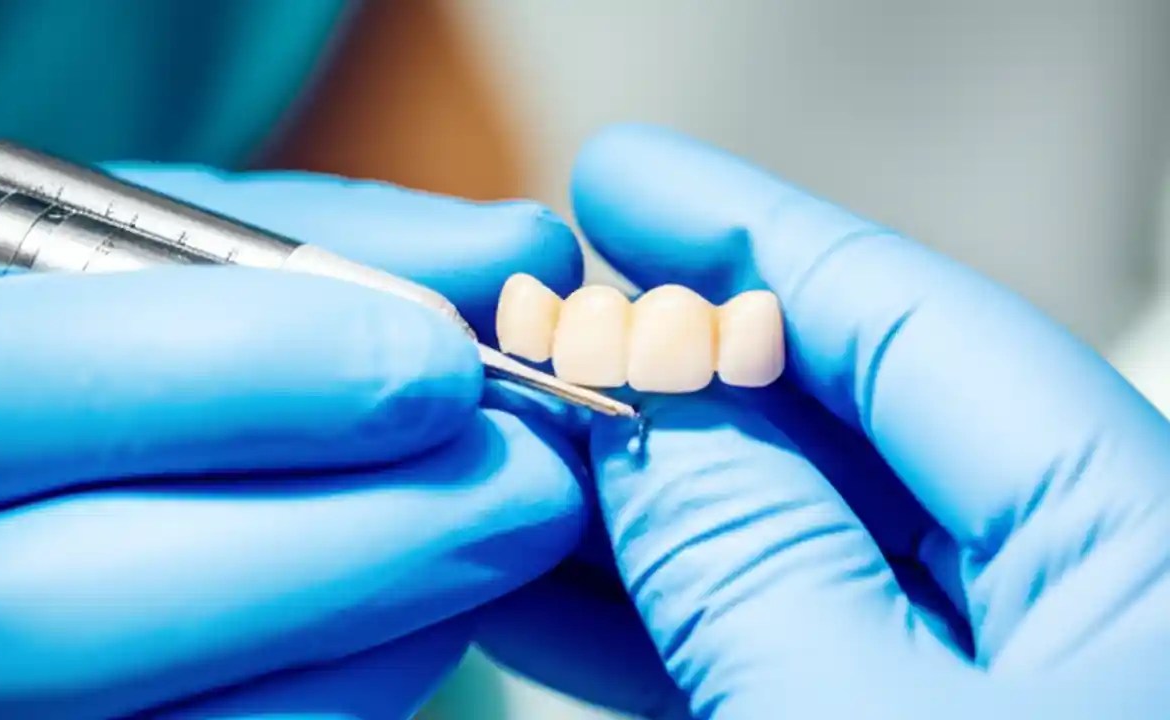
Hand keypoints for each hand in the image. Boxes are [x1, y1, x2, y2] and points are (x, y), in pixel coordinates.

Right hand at [0, 166, 587, 717]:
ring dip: (357, 635)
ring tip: (502, 538)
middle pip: (33, 616)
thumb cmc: (75, 328)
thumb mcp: (156, 253)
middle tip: (535, 484)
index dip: (222, 379)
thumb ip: (322, 243)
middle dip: (332, 545)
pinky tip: (422, 623)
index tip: (440, 364)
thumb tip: (519, 260)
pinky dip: (332, 700)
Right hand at [479, 125, 1169, 718]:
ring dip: (640, 505)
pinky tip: (550, 592)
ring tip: (511, 456)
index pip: (924, 331)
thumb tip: (652, 398)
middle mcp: (1085, 600)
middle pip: (848, 428)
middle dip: (674, 377)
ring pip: (797, 544)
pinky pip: (786, 647)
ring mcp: (1001, 678)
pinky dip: (665, 620)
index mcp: (1144, 558)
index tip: (621, 183)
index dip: (750, 242)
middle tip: (538, 335)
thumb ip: (755, 555)